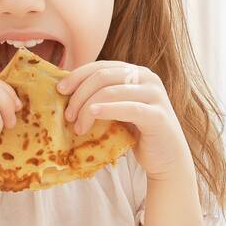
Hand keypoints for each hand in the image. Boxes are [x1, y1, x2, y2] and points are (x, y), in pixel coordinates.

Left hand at [56, 60, 192, 180]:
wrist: (166, 159)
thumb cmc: (137, 133)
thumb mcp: (117, 109)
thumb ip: (100, 96)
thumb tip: (64, 90)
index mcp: (136, 72)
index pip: (100, 66)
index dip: (77, 76)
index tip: (59, 90)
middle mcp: (147, 78)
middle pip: (102, 77)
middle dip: (79, 94)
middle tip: (67, 115)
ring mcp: (155, 95)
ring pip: (111, 92)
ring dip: (88, 108)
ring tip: (78, 126)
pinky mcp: (158, 115)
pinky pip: (128, 108)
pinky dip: (107, 110)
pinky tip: (93, 115)